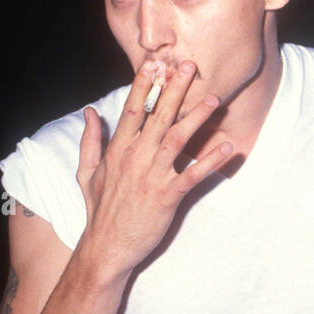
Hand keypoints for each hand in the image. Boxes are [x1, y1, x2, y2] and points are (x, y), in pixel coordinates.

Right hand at [76, 60, 231, 275]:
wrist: (106, 248)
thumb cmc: (99, 210)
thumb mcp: (87, 172)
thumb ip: (90, 140)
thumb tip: (90, 111)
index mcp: (117, 150)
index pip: (132, 111)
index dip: (143, 86)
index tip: (154, 64)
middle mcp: (135, 159)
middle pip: (158, 117)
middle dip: (174, 90)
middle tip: (189, 67)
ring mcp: (152, 177)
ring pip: (177, 140)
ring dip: (197, 118)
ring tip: (214, 99)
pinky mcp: (167, 197)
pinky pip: (193, 176)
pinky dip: (210, 162)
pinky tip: (226, 147)